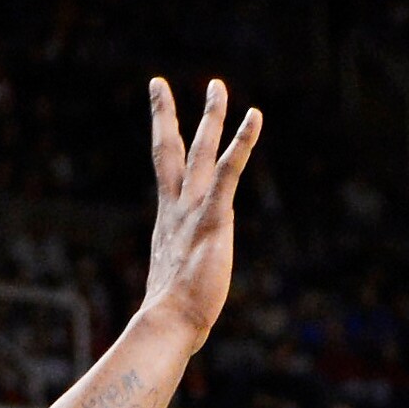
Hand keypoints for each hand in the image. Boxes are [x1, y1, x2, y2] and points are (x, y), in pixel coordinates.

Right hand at [140, 78, 261, 347]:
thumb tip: (170, 313)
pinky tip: (255, 116)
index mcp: (167, 223)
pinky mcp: (214, 218)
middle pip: (169, 152)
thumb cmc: (171, 320)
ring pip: (201, 152)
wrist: (169, 323)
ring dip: (210, 117)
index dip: (159, 141)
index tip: (153, 120)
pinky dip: (242, 142)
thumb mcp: (171, 293)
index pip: (163, 174)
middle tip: (158, 84)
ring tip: (217, 86)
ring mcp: (194, 211)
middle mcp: (176, 210)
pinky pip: (229, 170)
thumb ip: (176, 284)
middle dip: (164, 115)